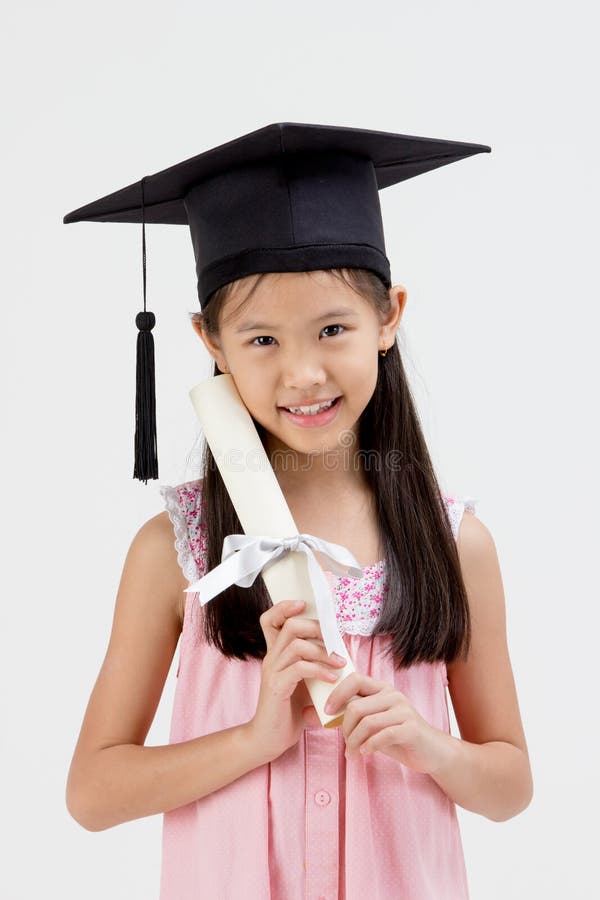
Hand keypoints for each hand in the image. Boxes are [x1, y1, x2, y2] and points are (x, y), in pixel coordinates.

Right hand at [247, 600, 346, 762]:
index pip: (270, 619)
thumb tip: (343, 658)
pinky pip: (299, 669)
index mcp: (276, 654)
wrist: (269, 740)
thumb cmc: (289, 712)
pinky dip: (319, 670)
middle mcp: (271, 658)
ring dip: (323, 651)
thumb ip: (318, 670)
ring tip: (340, 662)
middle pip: (289, 626)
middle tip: (334, 640)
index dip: (284, 607)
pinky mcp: (276, 687)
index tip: (304, 606)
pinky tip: (333, 678)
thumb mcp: (306, 685)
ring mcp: (272, 671)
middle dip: (316, 628)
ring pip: (296, 645)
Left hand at [324, 671, 445, 773]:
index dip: (336, 693)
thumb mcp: (371, 724)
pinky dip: (369, 746)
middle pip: (356, 706)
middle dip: (344, 728)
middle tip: (345, 743)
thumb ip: (346, 716)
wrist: (431, 752)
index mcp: (381, 689)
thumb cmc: (397, 736)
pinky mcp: (410, 727)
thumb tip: (308, 712)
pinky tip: (365, 753)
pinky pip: (382, 735)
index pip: (353, 679)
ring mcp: (403, 710)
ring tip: (352, 753)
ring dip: (354, 742)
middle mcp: (392, 695)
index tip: (326, 712)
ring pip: (366, 722)